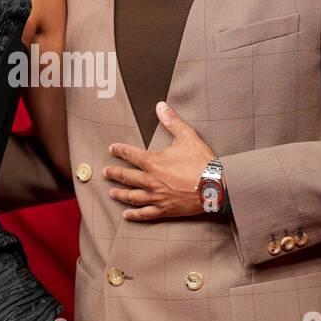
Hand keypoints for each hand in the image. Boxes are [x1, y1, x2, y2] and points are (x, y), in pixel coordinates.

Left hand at [104, 101, 217, 220]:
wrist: (216, 186)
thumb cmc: (202, 161)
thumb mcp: (187, 136)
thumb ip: (172, 121)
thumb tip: (161, 106)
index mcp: (153, 162)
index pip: (131, 155)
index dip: (119, 150)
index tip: (112, 149)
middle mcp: (151, 180)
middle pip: (127, 177)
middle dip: (114, 174)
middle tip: (105, 172)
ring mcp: (157, 197)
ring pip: (132, 197)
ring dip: (120, 194)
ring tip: (112, 193)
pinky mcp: (165, 210)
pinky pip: (145, 214)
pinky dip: (134, 215)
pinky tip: (127, 215)